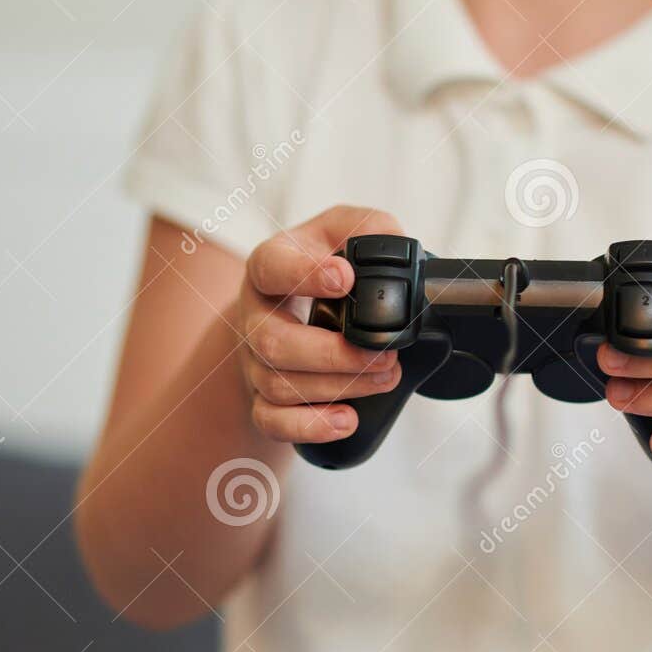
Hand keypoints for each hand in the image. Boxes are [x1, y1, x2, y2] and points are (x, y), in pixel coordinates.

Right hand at [237, 205, 403, 442]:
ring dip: (339, 387)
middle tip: (385, 354)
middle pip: (274, 342)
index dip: (305, 274)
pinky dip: (309, 426)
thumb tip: (396, 241)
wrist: (283, 306)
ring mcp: (255, 359)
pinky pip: (271, 421)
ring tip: (386, 377)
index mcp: (269, 266)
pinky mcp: (263, 396)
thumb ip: (369, 226)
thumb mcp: (339, 230)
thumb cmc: (316, 265)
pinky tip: (345, 420)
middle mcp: (255, 314)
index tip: (345, 278)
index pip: (272, 267)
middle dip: (333, 355)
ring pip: (279, 384)